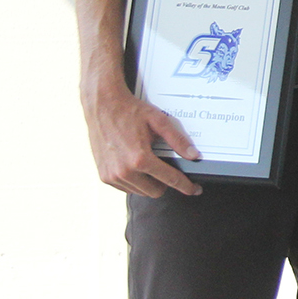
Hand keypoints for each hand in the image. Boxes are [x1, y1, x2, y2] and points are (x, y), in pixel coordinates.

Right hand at [83, 83, 202, 197]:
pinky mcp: (104, 176)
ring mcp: (112, 176)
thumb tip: (193, 155)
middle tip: (170, 170)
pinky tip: (138, 168)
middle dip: (166, 184)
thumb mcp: (159, 121)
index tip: (195, 189)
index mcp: (140, 159)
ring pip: (140, 192)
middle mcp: (124, 171)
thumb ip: (178, 140)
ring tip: (151, 165)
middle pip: (155, 192)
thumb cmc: (130, 111)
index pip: (170, 180)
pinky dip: (136, 182)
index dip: (186, 186)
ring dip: (150, 183)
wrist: (102, 106)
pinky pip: (126, 188)